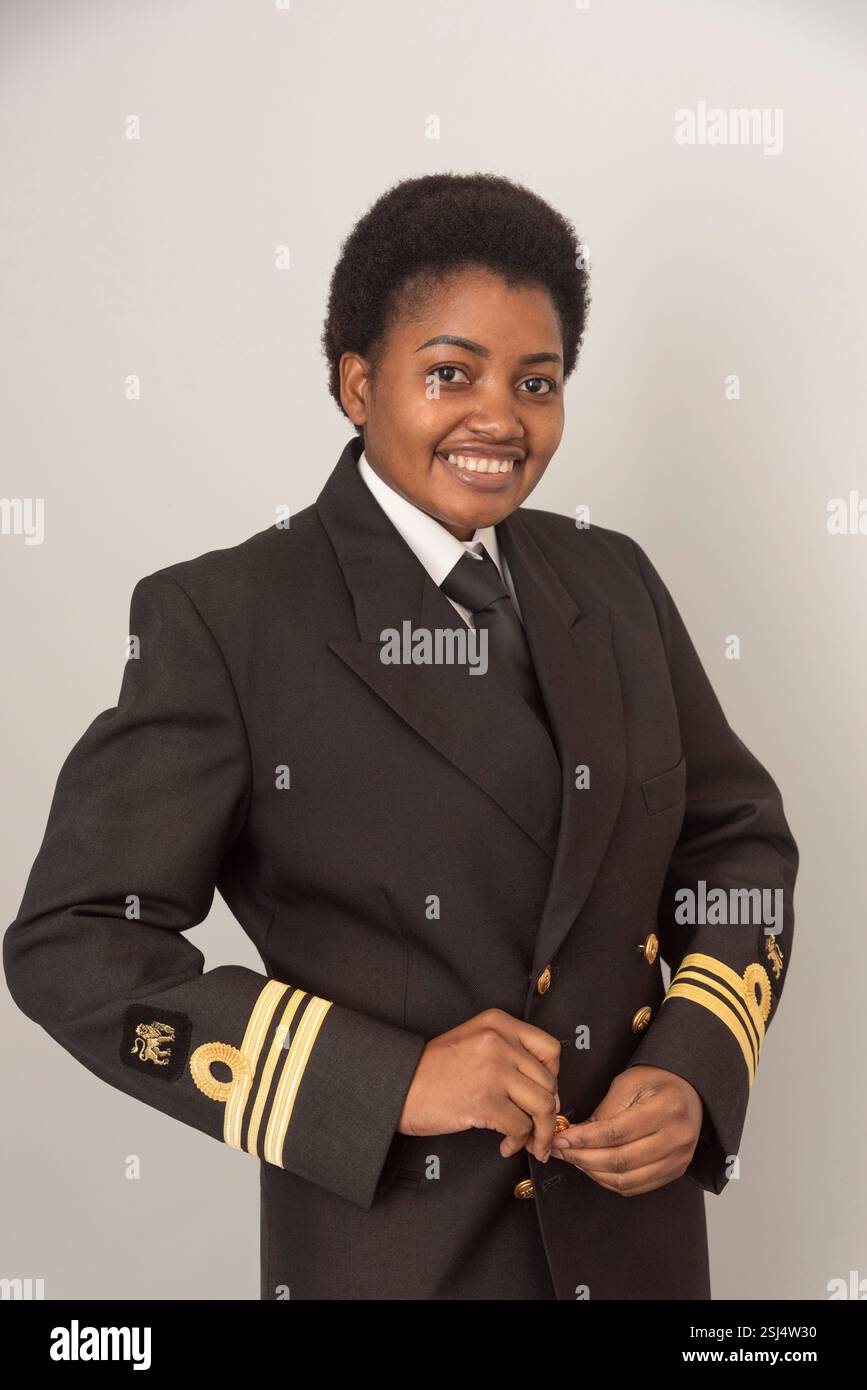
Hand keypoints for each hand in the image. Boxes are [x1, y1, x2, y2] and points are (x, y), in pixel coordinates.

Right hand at [397, 1008, 561, 1161]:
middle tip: (539, 1130)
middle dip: (548, 1113)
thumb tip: (547, 1091)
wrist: (398, 1086)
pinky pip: (520, 1127)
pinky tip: (505, 1145)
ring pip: (541, 1107)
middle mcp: (498, 1042)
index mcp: (497, 1023)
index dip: (554, 1078)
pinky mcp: (485, 1102)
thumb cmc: (433, 1070)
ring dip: (539, 1133)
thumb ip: (508, 1054)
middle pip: (548, 1083)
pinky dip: (517, 1142)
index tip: (546, 1095)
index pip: (550, 1049)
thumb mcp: (473, 1041)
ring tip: (530, 1143)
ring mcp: (493, 1071)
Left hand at [549, 1064, 702, 1194]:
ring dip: (594, 1173)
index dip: (585, 1139)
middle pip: (622, 1160)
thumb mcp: (628, 1083)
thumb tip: (576, 1136)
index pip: (618, 1132)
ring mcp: (679, 1158)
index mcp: (667, 1108)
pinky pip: (637, 1187)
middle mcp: (677, 1137)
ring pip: (627, 1179)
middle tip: (563, 1151)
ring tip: (576, 1159)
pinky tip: (595, 1169)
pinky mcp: (675, 1171)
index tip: (563, 1139)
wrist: (687, 1091)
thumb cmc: (657, 1082)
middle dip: (584, 1158)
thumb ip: (604, 1111)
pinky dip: (610, 1181)